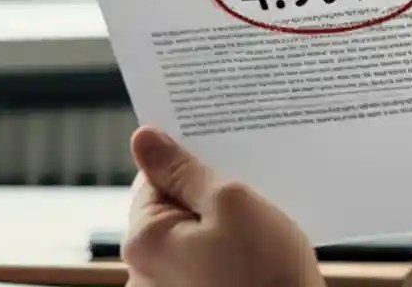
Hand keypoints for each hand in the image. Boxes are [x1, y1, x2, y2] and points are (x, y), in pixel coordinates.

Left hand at [122, 127, 324, 286]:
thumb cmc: (267, 275)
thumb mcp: (233, 204)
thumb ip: (185, 169)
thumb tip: (145, 138)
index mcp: (144, 241)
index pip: (154, 179)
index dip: (190, 164)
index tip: (222, 159)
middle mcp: (144, 272)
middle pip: (173, 209)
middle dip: (208, 197)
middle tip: (248, 195)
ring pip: (191, 236)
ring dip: (220, 226)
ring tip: (257, 229)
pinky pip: (202, 262)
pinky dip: (226, 253)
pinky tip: (255, 252)